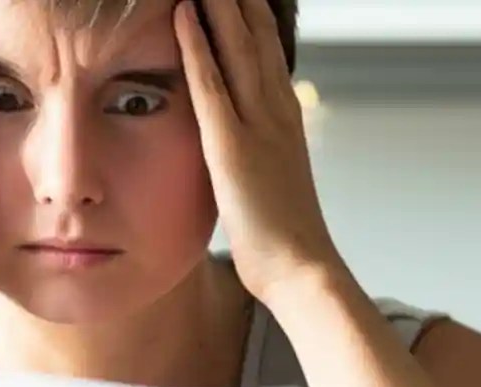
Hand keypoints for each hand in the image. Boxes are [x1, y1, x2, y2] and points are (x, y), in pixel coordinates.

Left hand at [175, 0, 348, 302]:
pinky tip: (181, 15)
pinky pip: (210, 86)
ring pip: (235, 46)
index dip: (247, 11)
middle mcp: (276, 109)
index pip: (263, 47)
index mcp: (284, 115)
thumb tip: (233, 147)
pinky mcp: (232, 147)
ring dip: (216, 5)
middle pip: (253, 33)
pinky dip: (195, 46)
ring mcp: (257, 125)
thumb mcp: (268, 179)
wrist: (299, 267)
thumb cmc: (281, 235)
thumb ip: (253, 153)